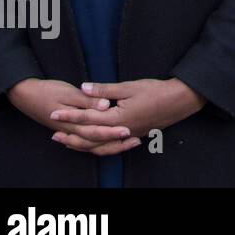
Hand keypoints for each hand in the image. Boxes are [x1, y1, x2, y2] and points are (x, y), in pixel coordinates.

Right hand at [7, 78, 139, 156]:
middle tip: (136, 140)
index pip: (95, 131)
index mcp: (71, 122)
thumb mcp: (67, 92)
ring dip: (109, 145)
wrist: (24, 95)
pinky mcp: (68, 129)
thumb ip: (86, 100)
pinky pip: (84, 142)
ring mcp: (68, 132)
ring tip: (128, 143)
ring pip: (90, 145)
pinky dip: (97, 144)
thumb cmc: (46, 91)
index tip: (129, 131)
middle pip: (96, 142)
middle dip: (116, 142)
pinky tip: (108, 141)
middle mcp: (70, 131)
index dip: (113, 132)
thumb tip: (105, 105)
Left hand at [46, 79, 205, 153]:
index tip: (54, 112)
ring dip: (81, 144)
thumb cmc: (157, 91)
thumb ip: (105, 89)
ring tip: (66, 142)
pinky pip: (110, 147)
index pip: (87, 118)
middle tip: (53, 132)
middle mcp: (120, 131)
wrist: (181, 101)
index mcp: (118, 118)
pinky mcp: (133, 136)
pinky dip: (97, 147)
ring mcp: (127, 136)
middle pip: (89, 137)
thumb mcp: (130, 87)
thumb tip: (83, 87)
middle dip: (70, 134)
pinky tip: (92, 144)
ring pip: (99, 146)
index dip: (69, 115)